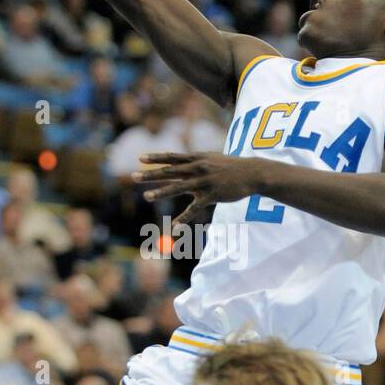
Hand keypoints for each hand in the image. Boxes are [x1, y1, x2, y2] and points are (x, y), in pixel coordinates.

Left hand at [133, 151, 258, 227]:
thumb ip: (195, 161)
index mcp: (196, 158)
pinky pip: (193, 209)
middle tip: (133, 176)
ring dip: (161, 192)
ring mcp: (203, 182)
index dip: (155, 158)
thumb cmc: (230, 166)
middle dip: (150, 174)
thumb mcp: (211, 159)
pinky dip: (183, 219)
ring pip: (178, 187)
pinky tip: (173, 227)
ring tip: (147, 196)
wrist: (251, 173)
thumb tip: (181, 162)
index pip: (171, 157)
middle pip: (169, 171)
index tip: (140, 159)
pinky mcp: (211, 195)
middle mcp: (197, 168)